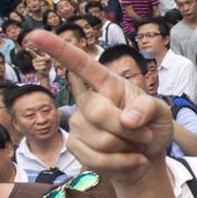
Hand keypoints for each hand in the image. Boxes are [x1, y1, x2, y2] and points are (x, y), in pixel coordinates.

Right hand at [26, 30, 174, 183]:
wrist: (148, 159)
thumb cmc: (153, 129)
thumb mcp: (162, 113)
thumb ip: (148, 109)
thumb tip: (128, 119)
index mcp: (107, 84)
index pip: (81, 64)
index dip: (58, 49)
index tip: (34, 34)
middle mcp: (88, 101)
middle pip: (99, 113)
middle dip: (127, 129)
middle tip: (145, 135)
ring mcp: (79, 124)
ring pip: (101, 140)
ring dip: (128, 148)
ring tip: (136, 146)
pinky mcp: (76, 146)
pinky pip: (98, 159)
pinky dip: (123, 163)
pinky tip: (133, 160)